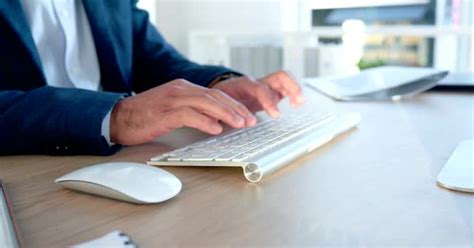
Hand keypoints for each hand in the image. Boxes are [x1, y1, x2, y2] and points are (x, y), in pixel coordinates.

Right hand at [110, 79, 255, 144]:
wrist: (118, 117)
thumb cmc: (146, 116)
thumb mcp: (174, 109)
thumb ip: (194, 111)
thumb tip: (216, 121)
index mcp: (184, 88)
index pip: (215, 94)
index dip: (233, 105)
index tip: (247, 115)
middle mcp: (180, 89)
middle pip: (215, 96)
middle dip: (236, 109)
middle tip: (251, 121)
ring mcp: (172, 99)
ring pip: (206, 102)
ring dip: (226, 114)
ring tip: (240, 124)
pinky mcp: (164, 112)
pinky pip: (189, 114)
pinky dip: (205, 121)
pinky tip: (216, 129)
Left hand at [212, 71, 304, 117]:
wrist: (223, 89)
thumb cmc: (222, 98)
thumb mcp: (219, 104)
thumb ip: (222, 111)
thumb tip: (220, 121)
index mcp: (245, 85)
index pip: (260, 88)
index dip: (269, 101)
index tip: (276, 115)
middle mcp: (259, 82)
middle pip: (280, 75)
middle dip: (292, 87)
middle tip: (298, 102)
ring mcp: (268, 85)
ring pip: (287, 79)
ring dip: (296, 89)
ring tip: (300, 103)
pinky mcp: (274, 90)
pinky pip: (288, 87)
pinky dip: (295, 94)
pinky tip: (297, 104)